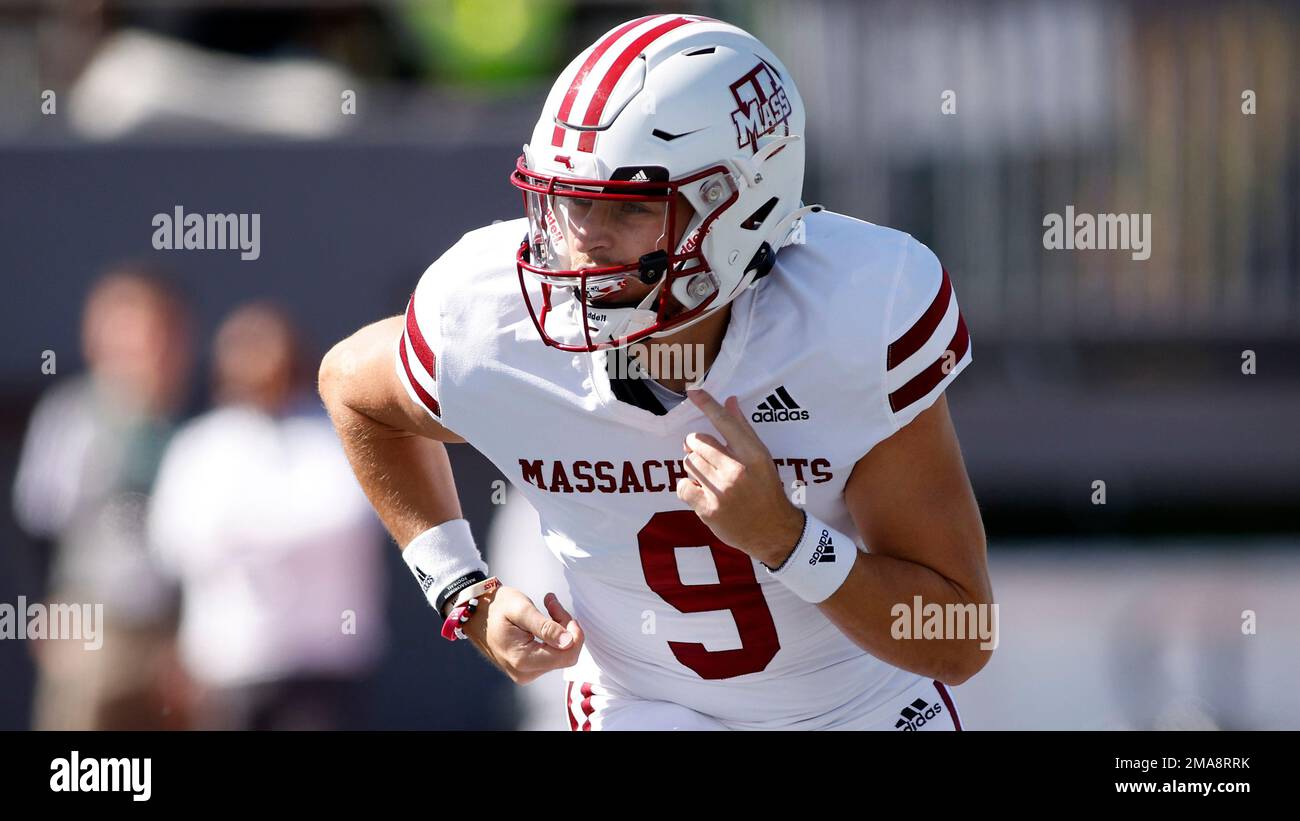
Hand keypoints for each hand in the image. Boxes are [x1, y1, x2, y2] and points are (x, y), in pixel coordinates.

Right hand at [460, 585, 583, 684]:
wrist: (474, 613)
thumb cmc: (495, 607)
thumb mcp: (521, 609)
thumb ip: (545, 626)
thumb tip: (568, 641)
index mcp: (523, 660)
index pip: (567, 655)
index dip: (573, 632)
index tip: (559, 609)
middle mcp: (525, 672)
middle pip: (565, 654)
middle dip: (565, 627)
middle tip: (551, 603)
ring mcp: (526, 672)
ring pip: (560, 653)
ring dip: (559, 628)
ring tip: (546, 606)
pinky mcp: (527, 668)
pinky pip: (551, 653)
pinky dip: (552, 635)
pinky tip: (543, 619)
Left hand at [677, 388, 805, 567]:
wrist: (772, 531)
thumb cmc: (766, 490)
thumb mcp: (761, 458)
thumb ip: (743, 430)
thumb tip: (730, 400)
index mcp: (753, 455)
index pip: (726, 422)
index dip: (708, 404)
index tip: (693, 391)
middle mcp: (737, 470)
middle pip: (697, 442)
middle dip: (697, 447)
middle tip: (709, 458)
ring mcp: (721, 491)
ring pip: (688, 462)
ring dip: (694, 467)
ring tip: (710, 477)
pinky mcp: (708, 509)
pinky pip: (682, 486)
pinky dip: (688, 487)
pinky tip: (702, 492)